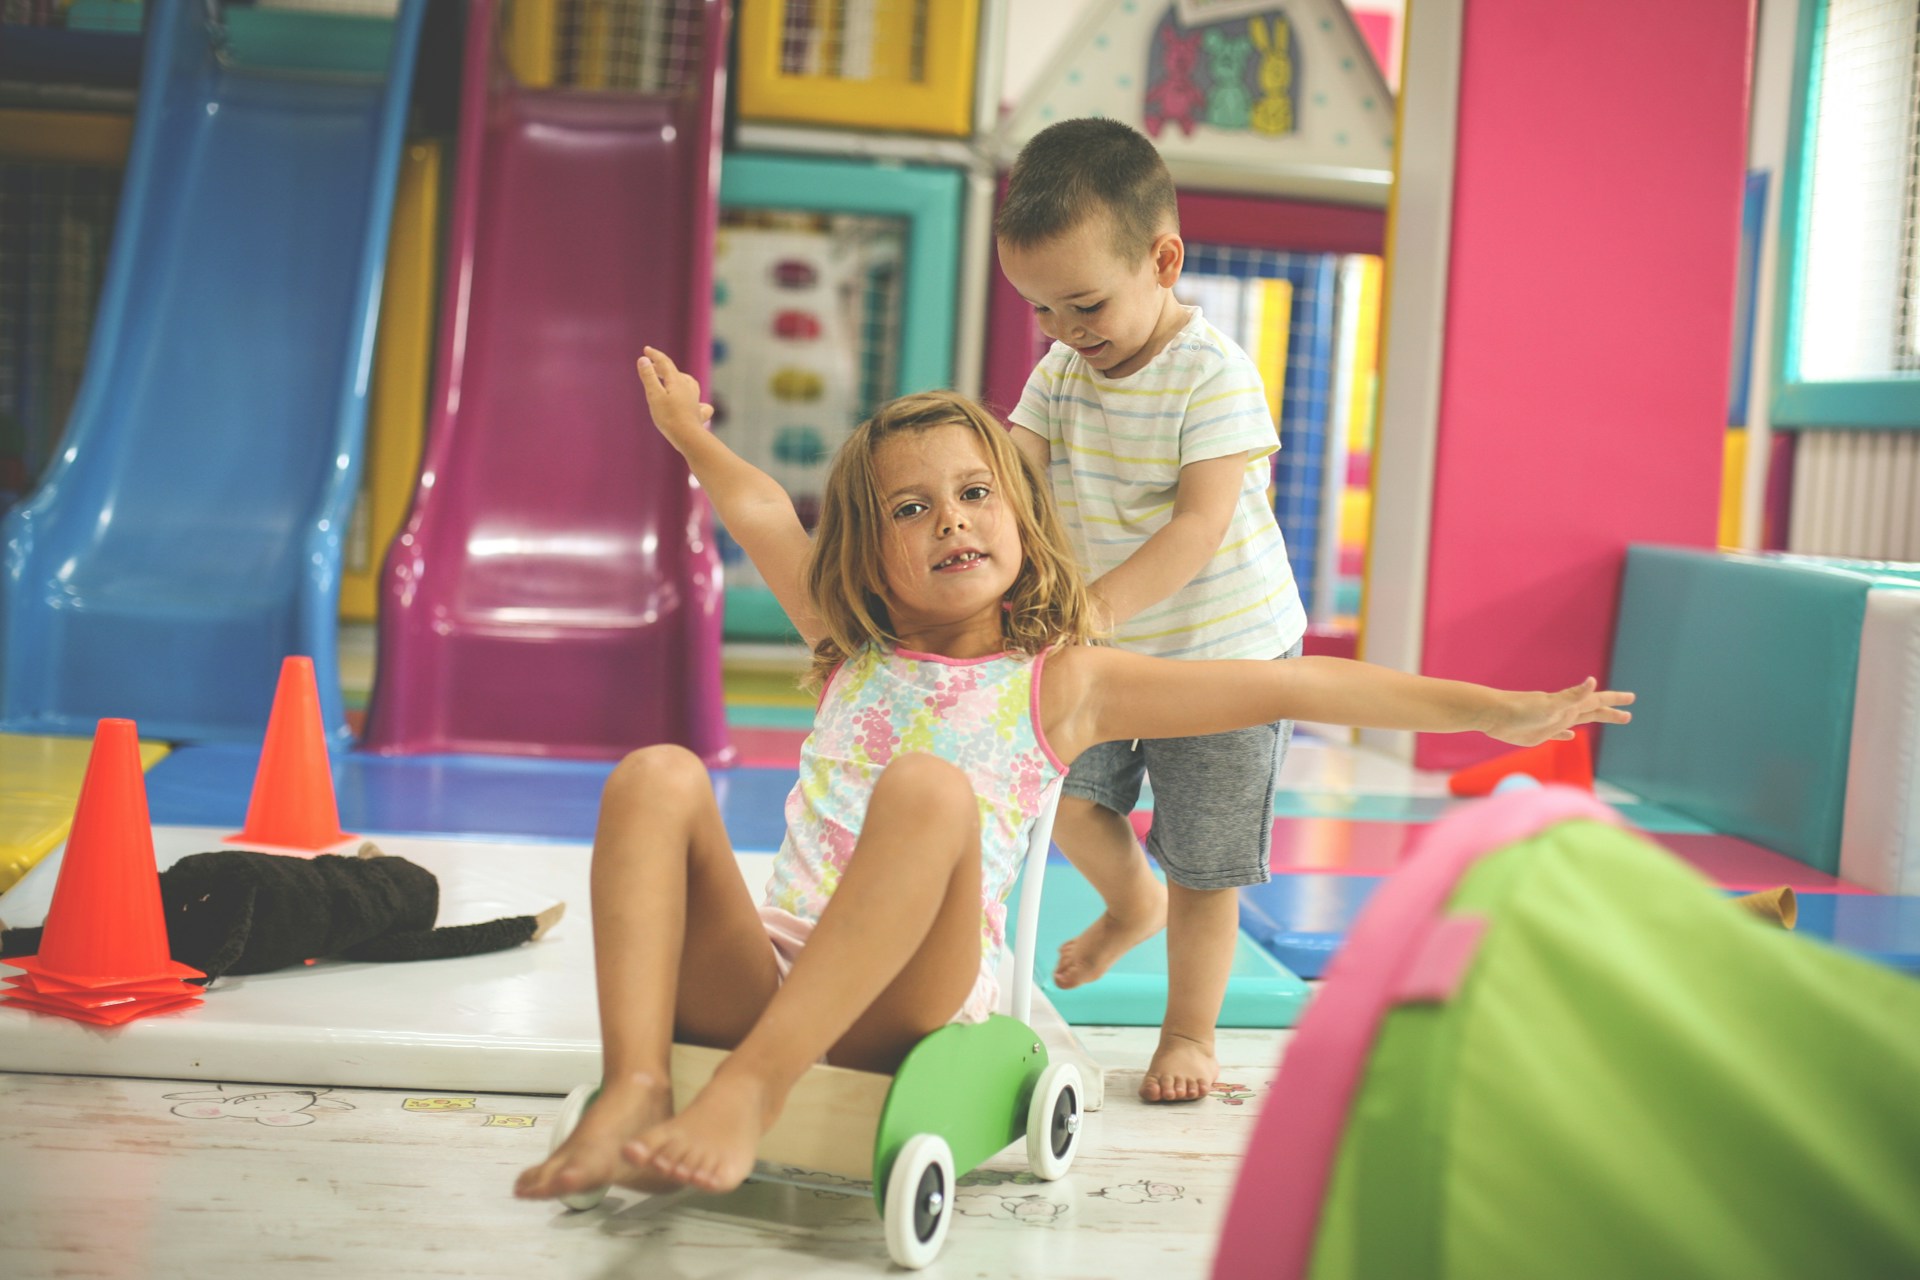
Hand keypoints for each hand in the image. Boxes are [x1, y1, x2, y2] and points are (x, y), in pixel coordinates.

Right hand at [636, 346, 714, 452]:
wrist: (688, 437)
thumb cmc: (669, 417)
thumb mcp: (654, 395)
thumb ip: (649, 377)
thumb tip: (643, 359)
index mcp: (676, 381)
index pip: (665, 363)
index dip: (655, 355)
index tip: (646, 349)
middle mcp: (688, 388)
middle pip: (675, 372)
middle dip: (662, 367)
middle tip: (651, 366)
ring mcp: (694, 400)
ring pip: (689, 383)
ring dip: (678, 378)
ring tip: (671, 380)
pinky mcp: (697, 414)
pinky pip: (699, 403)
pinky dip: (694, 399)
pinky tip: (697, 404)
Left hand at [1485, 677, 1633, 746]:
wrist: (1493, 715)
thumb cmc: (1521, 709)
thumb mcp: (1551, 704)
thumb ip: (1572, 696)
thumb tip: (1592, 681)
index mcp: (1568, 705)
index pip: (1597, 701)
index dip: (1614, 700)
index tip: (1632, 698)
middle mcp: (1563, 712)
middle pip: (1592, 712)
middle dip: (1610, 712)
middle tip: (1629, 714)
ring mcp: (1551, 722)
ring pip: (1578, 721)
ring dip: (1593, 720)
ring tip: (1604, 720)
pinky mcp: (1538, 734)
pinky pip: (1557, 734)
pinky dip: (1565, 735)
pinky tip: (1569, 736)